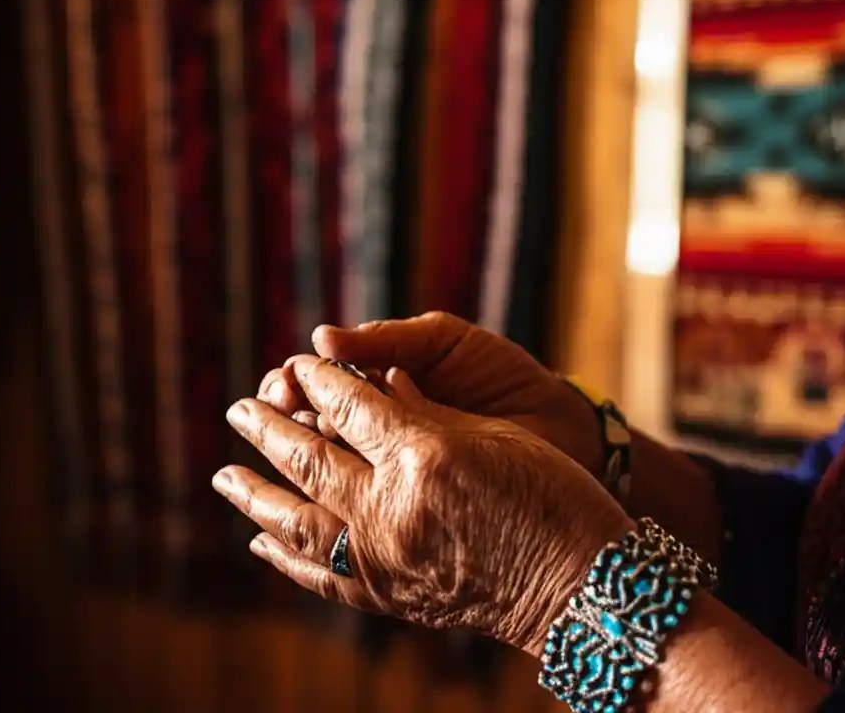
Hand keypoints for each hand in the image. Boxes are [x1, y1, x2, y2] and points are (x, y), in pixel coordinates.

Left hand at [216, 355, 631, 653]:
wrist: (580, 588)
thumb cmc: (554, 496)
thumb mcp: (494, 437)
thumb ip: (427, 411)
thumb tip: (377, 384)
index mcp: (423, 454)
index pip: (349, 405)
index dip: (320, 381)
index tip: (297, 365)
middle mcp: (391, 507)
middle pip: (307, 458)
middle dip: (267, 427)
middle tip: (238, 407)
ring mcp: (384, 559)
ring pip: (296, 520)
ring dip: (255, 494)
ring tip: (224, 475)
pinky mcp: (388, 598)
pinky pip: (319, 574)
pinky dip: (285, 556)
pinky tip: (260, 541)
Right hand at [256, 312, 605, 475]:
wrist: (561, 428)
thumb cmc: (504, 377)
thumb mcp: (446, 343)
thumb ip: (388, 340)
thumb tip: (322, 338)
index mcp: (376, 386)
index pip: (317, 384)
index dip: (297, 380)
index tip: (288, 378)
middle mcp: (371, 432)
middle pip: (308, 423)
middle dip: (287, 412)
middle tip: (282, 403)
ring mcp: (385, 473)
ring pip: (325, 464)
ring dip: (304, 447)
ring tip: (302, 432)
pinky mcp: (405, 507)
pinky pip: (358, 500)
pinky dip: (338, 488)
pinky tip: (328, 476)